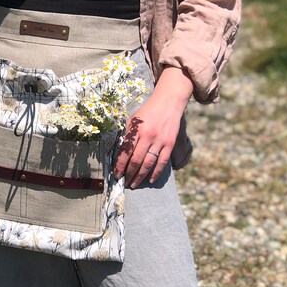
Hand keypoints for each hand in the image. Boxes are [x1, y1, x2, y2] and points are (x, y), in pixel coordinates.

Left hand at [113, 66, 192, 187]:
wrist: (168, 102)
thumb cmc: (148, 111)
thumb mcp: (134, 119)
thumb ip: (127, 135)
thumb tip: (121, 153)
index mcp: (137, 130)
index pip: (125, 152)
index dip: (120, 165)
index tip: (116, 175)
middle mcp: (148, 136)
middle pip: (136, 161)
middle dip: (129, 174)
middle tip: (124, 183)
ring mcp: (160, 141)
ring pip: (148, 164)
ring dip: (140, 176)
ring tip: (134, 184)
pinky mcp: (169, 144)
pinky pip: (162, 162)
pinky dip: (156, 173)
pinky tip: (150, 180)